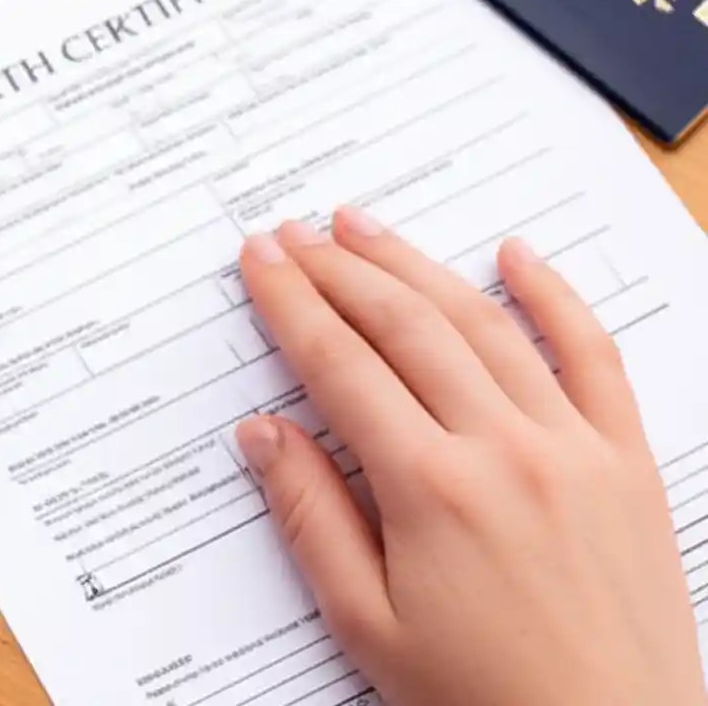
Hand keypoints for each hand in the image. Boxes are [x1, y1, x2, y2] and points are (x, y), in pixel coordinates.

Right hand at [235, 209, 705, 704]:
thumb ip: (312, 518)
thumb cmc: (484, 696)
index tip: (261, 260)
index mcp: (430, 490)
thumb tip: (264, 434)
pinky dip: (554, 295)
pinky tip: (515, 254)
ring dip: (416, 265)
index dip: (291, 304)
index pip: (340, 366)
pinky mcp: (625, 458)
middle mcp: (502, 448)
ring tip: (365, 227)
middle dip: (339, 270)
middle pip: (404, 327)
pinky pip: (593, 353)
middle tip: (295, 234)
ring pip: (482, 323)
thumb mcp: (366, 624)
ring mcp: (572, 445)